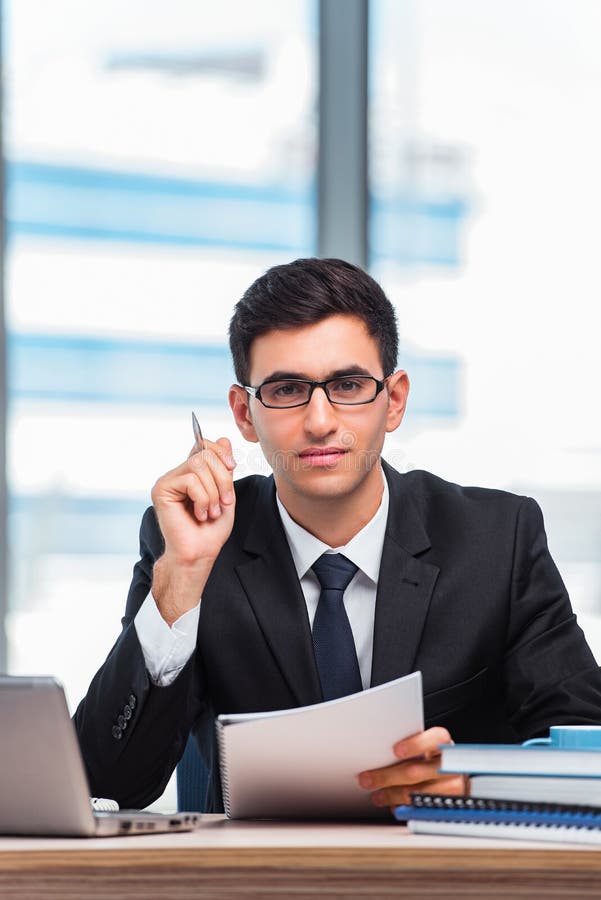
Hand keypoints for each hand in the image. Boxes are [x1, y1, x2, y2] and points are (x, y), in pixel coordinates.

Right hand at [150, 437, 235, 623]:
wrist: (199, 553)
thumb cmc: (211, 529)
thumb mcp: (226, 493)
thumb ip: (224, 469)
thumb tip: (224, 439)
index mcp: (191, 473)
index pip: (204, 445)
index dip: (221, 452)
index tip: (232, 466)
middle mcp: (177, 473)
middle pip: (204, 454)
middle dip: (223, 478)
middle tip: (224, 502)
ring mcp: (168, 480)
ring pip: (199, 466)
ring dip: (214, 492)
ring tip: (210, 512)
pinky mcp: (162, 489)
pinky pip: (191, 480)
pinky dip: (203, 498)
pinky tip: (199, 514)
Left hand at [358, 727, 466, 811]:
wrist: (456, 780)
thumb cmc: (432, 759)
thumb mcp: (427, 748)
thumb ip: (411, 747)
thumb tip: (377, 752)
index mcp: (444, 744)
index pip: (435, 738)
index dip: (415, 744)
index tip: (395, 751)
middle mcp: (450, 765)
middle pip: (417, 771)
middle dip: (388, 776)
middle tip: (366, 779)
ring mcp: (452, 787)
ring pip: (416, 794)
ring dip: (391, 796)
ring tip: (376, 796)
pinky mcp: (447, 807)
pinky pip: (421, 810)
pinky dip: (403, 808)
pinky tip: (392, 805)